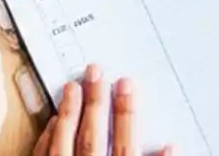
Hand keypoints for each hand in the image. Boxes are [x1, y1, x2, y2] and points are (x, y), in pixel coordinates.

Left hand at [32, 65, 171, 155]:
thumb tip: (171, 147)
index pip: (125, 144)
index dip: (127, 113)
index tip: (127, 85)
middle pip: (92, 138)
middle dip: (96, 102)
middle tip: (96, 72)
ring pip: (64, 144)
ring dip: (69, 113)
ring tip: (72, 86)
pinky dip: (48, 138)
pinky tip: (54, 121)